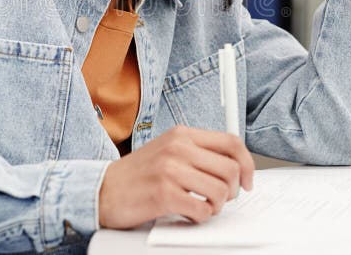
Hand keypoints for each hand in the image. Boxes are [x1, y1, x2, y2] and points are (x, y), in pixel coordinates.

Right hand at [98, 125, 254, 228]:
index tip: (247, 180)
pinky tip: (188, 213)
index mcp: (181, 134)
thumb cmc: (137, 174)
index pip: (231, 142)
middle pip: (230, 169)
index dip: (247, 164)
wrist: (102, 189)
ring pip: (220, 191)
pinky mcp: (164, 194)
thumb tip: (234, 164)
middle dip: (233, 190)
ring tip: (202, 206)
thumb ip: (197, 152)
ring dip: (216, 205)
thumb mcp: (168, 150)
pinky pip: (202, 210)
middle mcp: (177, 148)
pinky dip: (200, 217)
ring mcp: (170, 170)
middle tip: (222, 198)